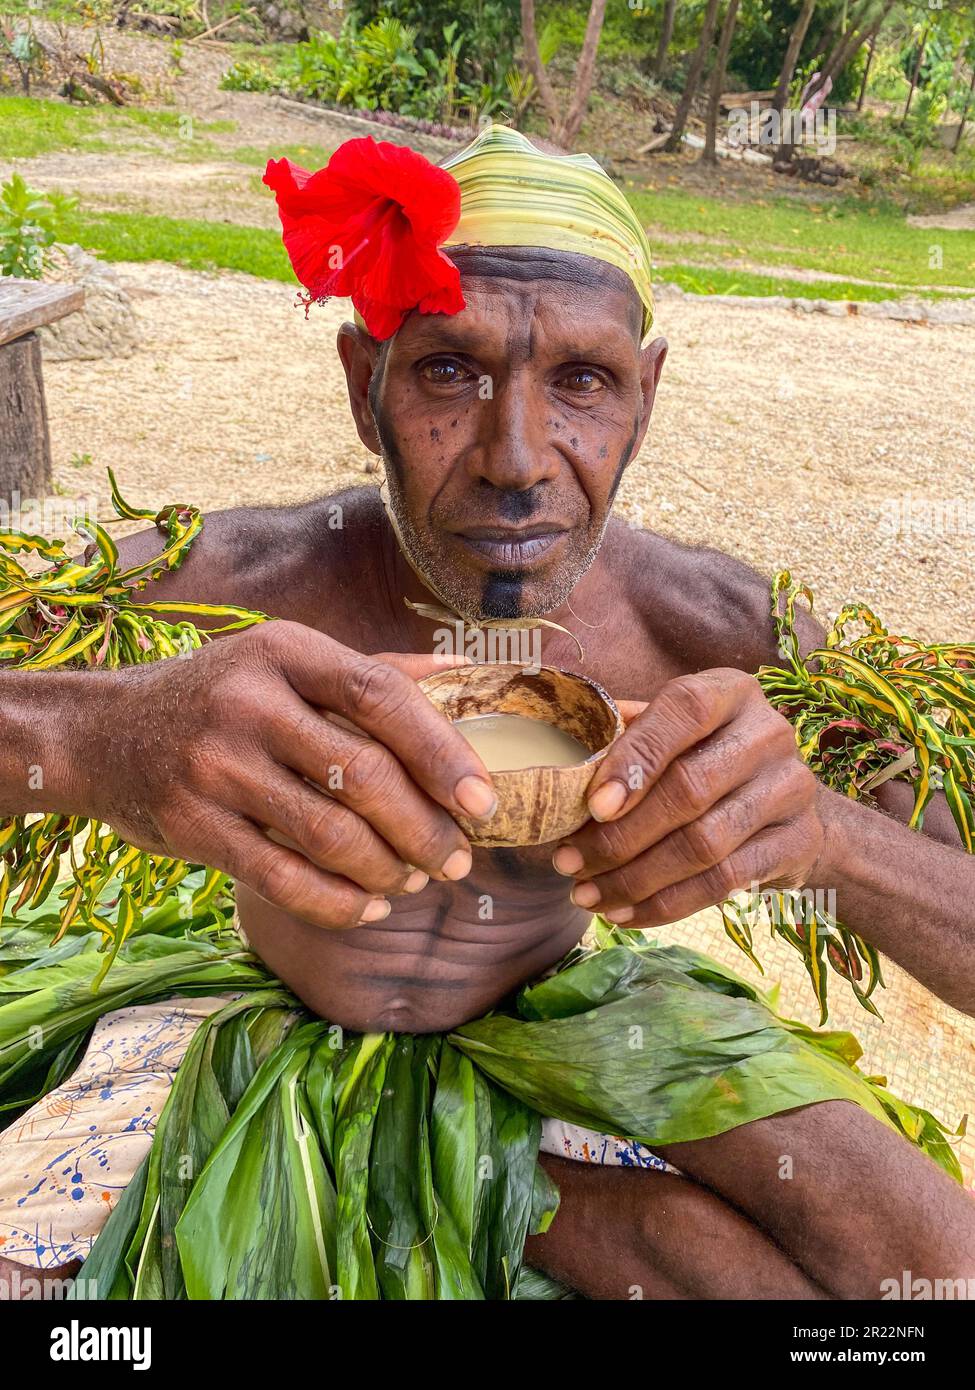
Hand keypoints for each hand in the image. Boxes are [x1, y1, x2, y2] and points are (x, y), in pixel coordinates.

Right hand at [80, 622, 494, 928]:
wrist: (99, 734)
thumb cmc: (218, 696)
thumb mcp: (284, 660)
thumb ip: (372, 669)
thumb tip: (468, 670)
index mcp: (285, 651)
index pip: (382, 695)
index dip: (442, 750)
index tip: (481, 800)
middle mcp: (249, 703)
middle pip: (364, 774)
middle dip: (425, 828)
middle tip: (456, 859)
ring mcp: (215, 766)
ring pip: (328, 834)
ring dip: (388, 869)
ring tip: (417, 882)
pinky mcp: (193, 826)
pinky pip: (282, 878)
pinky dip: (337, 902)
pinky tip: (368, 907)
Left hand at [552, 669, 822, 925]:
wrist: (789, 808)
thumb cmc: (706, 760)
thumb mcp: (672, 736)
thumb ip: (626, 739)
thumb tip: (567, 766)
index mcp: (730, 692)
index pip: (684, 712)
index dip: (636, 758)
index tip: (593, 805)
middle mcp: (768, 734)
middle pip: (689, 789)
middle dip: (619, 836)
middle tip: (568, 863)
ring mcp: (791, 788)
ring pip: (704, 844)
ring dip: (635, 878)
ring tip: (588, 895)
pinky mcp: (800, 841)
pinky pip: (725, 882)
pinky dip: (667, 904)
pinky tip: (626, 914)